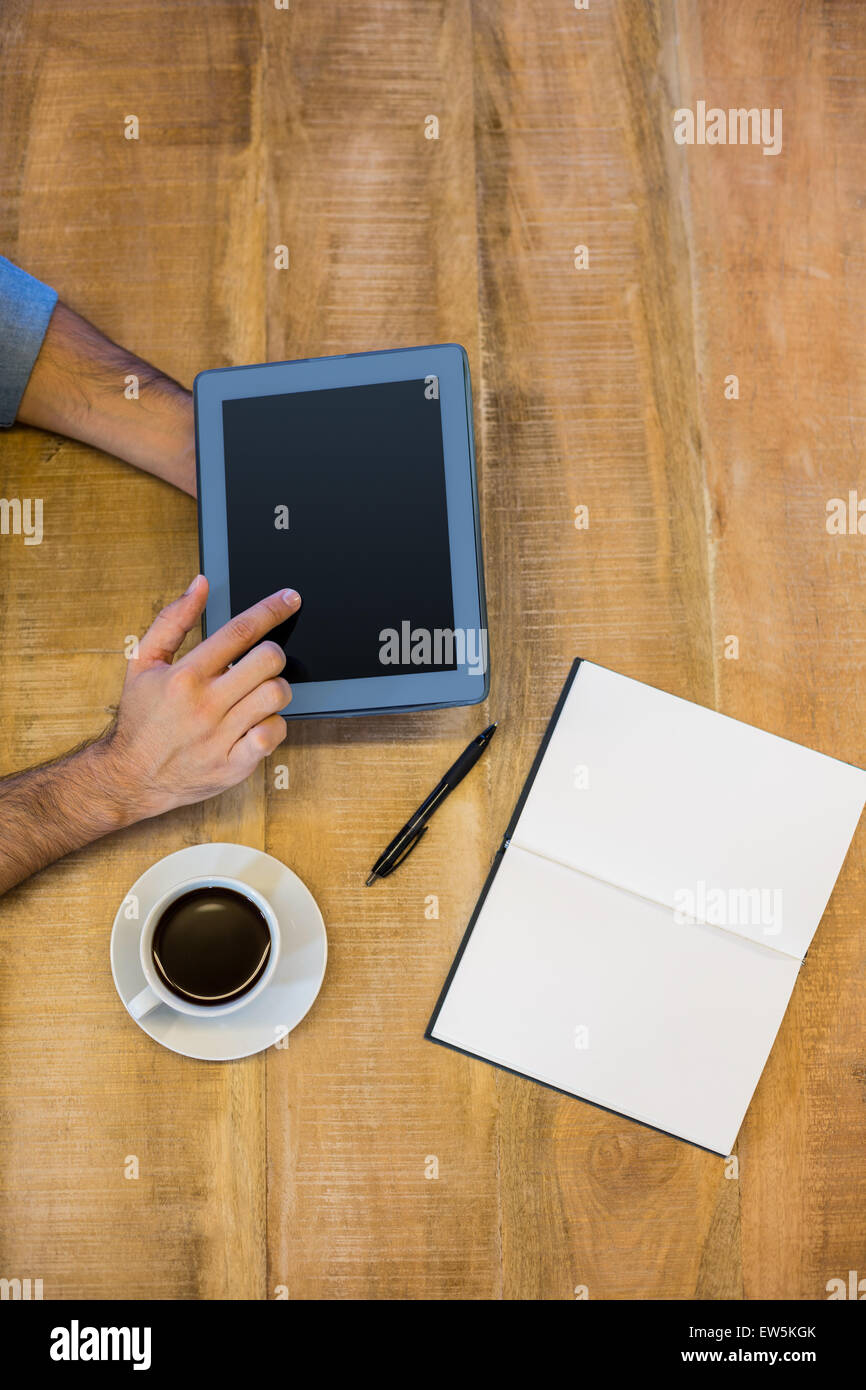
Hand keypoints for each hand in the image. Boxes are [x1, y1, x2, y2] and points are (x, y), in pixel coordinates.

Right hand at [103, 575, 299, 818]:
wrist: (131, 776)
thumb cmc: (141, 717)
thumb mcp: (144, 662)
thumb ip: (174, 620)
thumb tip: (200, 584)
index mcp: (186, 675)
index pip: (240, 631)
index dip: (272, 610)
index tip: (290, 599)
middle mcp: (205, 704)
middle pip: (268, 661)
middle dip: (272, 655)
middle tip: (261, 664)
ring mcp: (221, 736)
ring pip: (276, 696)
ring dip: (275, 690)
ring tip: (257, 694)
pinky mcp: (233, 765)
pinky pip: (273, 735)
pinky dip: (273, 726)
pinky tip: (256, 723)